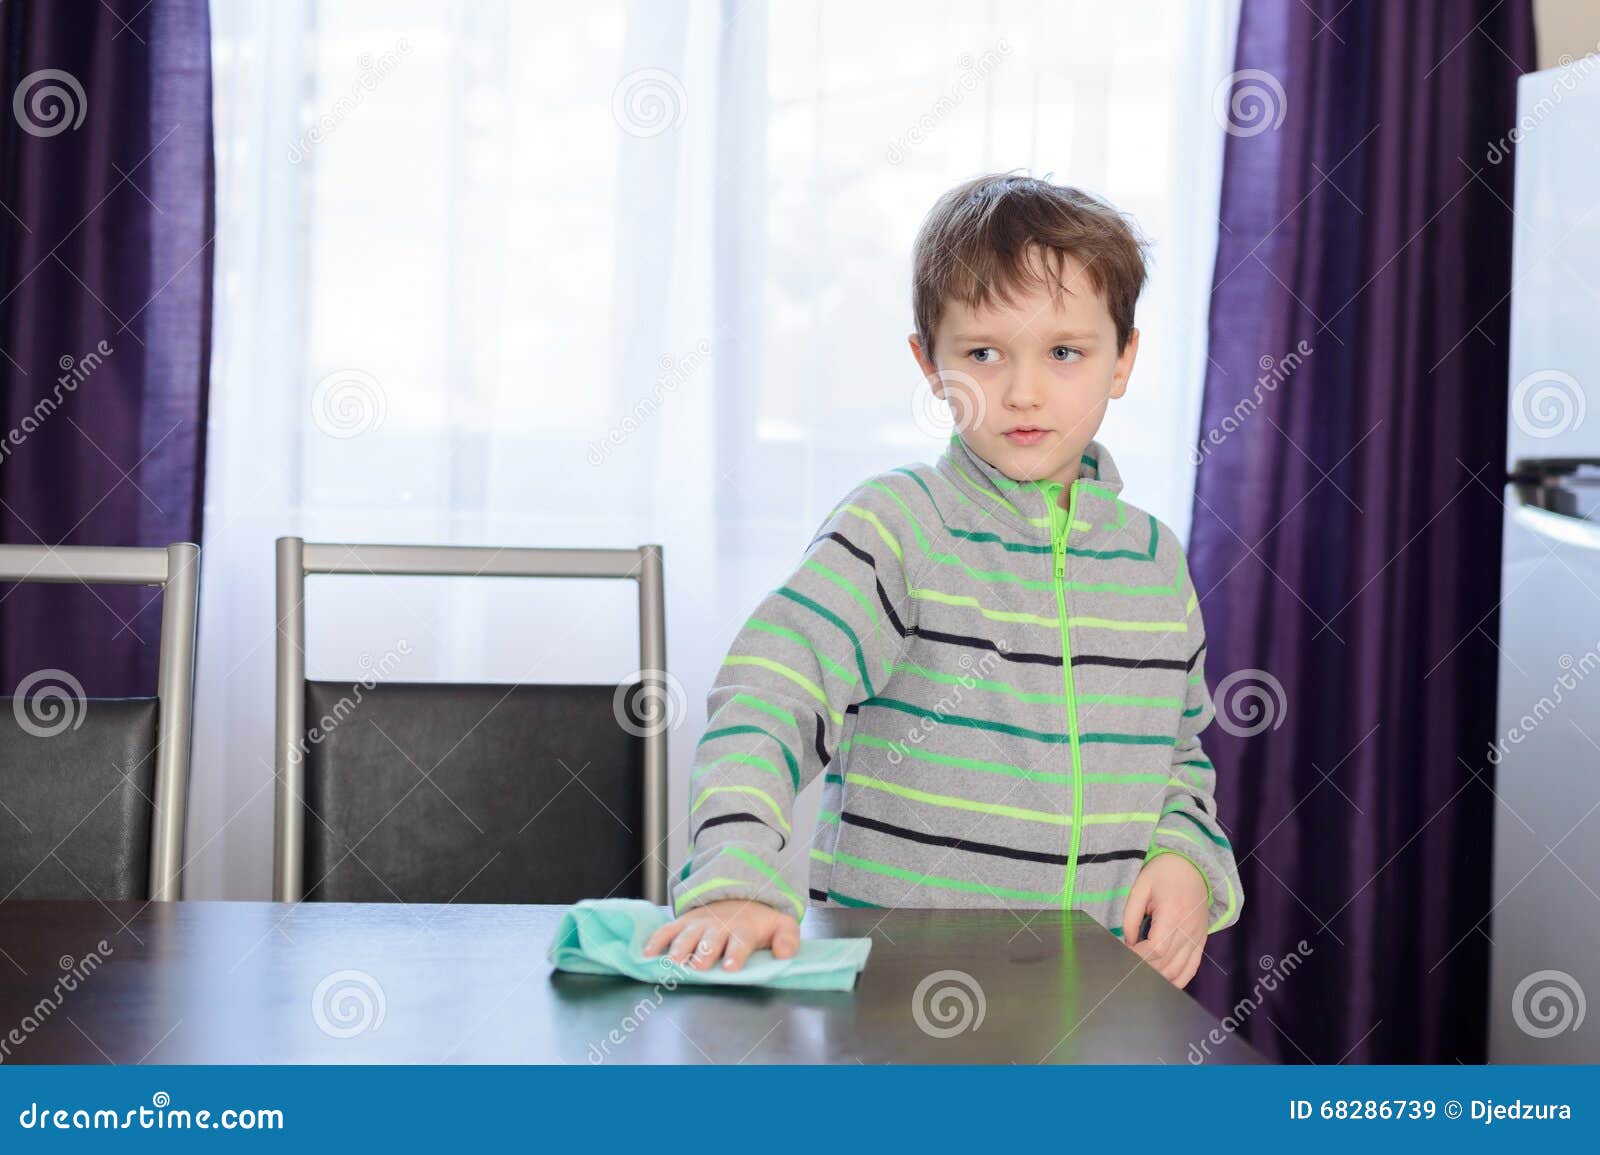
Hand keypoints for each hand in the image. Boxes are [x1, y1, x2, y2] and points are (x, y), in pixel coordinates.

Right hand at [641, 899, 799, 971]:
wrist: (738, 898)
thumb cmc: (759, 922)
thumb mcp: (781, 925)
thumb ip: (788, 939)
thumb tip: (784, 954)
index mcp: (744, 929)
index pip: (740, 941)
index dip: (735, 954)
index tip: (729, 967)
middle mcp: (719, 926)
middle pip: (710, 940)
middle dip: (704, 952)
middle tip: (698, 966)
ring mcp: (699, 924)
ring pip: (687, 935)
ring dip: (679, 949)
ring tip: (672, 963)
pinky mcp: (683, 923)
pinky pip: (667, 930)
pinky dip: (656, 941)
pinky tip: (647, 954)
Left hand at [1121, 854, 1208, 987]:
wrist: (1192, 866)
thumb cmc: (1163, 873)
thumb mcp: (1140, 887)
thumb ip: (1131, 916)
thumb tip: (1129, 943)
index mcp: (1173, 913)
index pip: (1156, 948)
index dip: (1138, 958)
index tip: (1122, 958)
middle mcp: (1189, 928)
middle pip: (1166, 963)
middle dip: (1144, 970)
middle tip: (1126, 971)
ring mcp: (1197, 937)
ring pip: (1178, 970)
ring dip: (1159, 978)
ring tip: (1140, 977)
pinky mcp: (1201, 940)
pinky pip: (1192, 968)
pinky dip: (1178, 980)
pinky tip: (1164, 984)